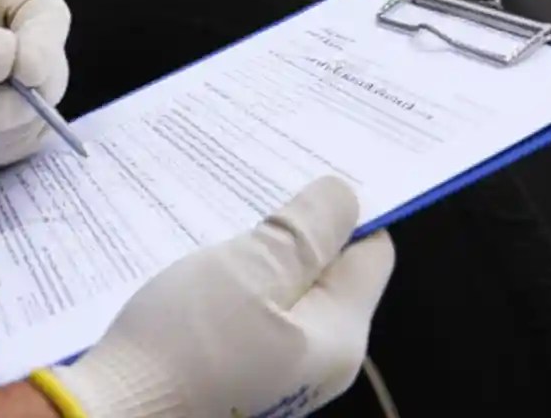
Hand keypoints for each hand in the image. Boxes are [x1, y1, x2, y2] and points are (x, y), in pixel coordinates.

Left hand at [0, 0, 70, 191]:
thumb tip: (10, 58)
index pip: (43, 12)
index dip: (46, 42)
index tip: (27, 74)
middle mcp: (6, 44)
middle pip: (52, 69)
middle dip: (21, 103)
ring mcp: (7, 92)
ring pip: (41, 115)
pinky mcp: (2, 134)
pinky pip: (25, 146)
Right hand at [33, 176, 394, 417]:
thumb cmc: (180, 350)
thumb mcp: (246, 273)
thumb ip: (304, 232)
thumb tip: (345, 197)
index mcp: (339, 338)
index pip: (370, 253)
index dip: (341, 210)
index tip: (298, 175)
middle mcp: (318, 363)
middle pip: (326, 273)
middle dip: (293, 230)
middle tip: (250, 188)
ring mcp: (275, 373)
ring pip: (281, 292)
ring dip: (255, 256)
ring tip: (218, 223)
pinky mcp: (235, 376)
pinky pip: (248, 316)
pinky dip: (231, 286)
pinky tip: (198, 267)